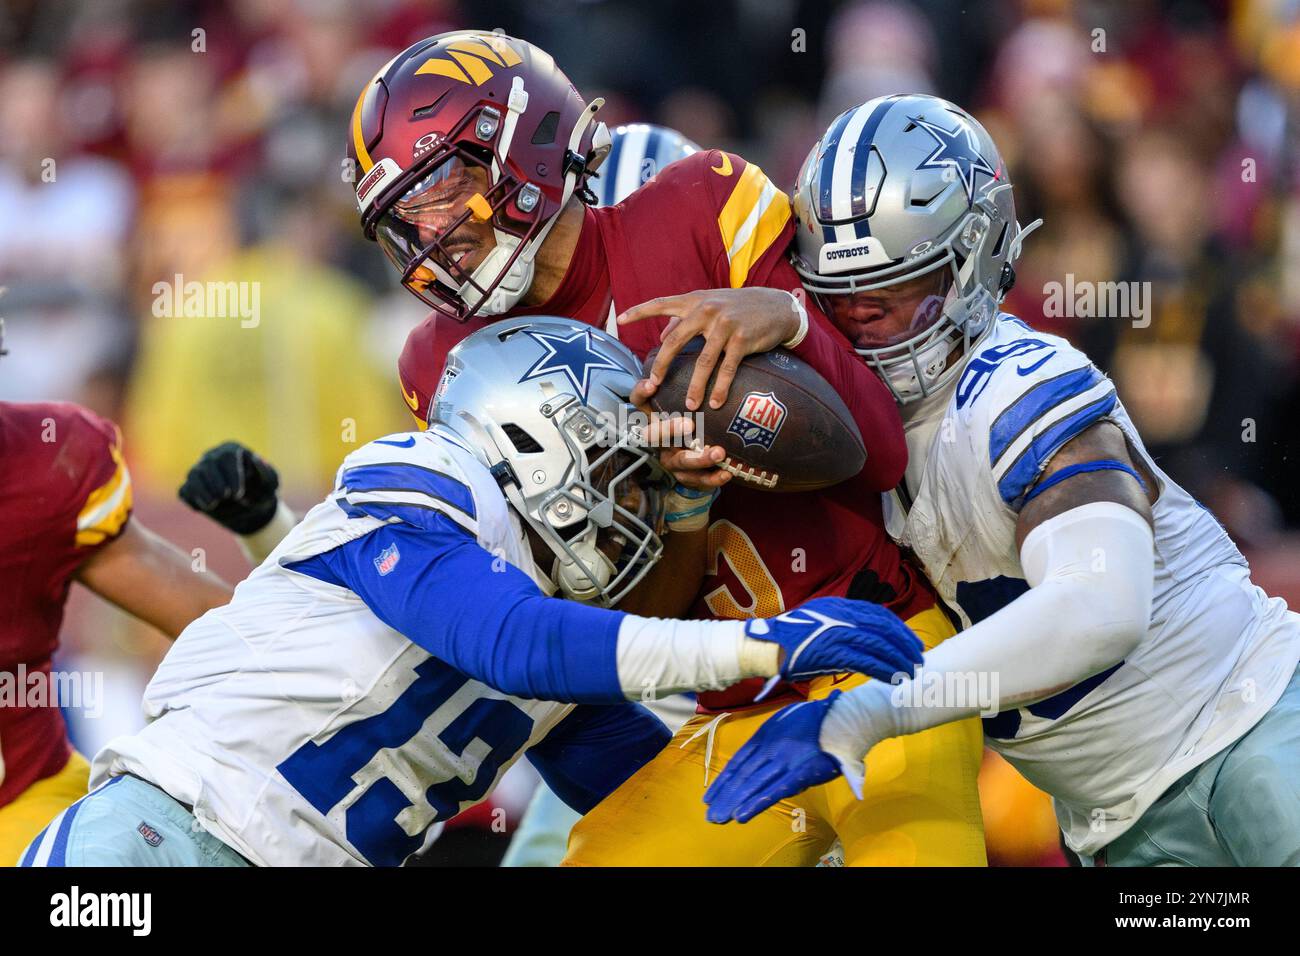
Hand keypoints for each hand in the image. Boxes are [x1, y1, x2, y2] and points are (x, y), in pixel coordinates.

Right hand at [178, 442, 280, 534]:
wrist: (250, 509)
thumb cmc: (261, 491)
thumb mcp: (270, 484)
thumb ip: (266, 472)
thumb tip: (257, 458)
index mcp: (232, 450)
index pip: (227, 456)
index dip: (231, 475)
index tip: (237, 494)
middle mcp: (213, 457)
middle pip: (208, 464)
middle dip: (216, 483)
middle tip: (226, 497)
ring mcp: (199, 471)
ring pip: (193, 475)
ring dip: (202, 491)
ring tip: (214, 504)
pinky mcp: (191, 487)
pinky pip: (184, 491)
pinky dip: (192, 500)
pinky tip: (203, 508)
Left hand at [620, 288, 800, 410]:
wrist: (778, 305)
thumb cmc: (740, 307)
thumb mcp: (711, 304)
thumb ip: (685, 317)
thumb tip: (662, 334)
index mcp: (695, 301)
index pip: (662, 304)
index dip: (639, 311)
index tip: (619, 320)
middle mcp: (707, 310)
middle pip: (676, 340)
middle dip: (662, 365)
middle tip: (654, 385)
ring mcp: (725, 324)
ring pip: (703, 361)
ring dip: (695, 386)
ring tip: (689, 406)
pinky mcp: (742, 339)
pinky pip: (727, 368)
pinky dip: (721, 388)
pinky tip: (716, 403)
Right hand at [630, 379, 730, 490]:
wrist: (705, 457)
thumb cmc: (696, 420)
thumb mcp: (689, 403)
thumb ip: (691, 387)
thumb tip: (692, 361)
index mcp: (656, 419)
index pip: (639, 403)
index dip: (641, 394)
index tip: (652, 384)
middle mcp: (659, 441)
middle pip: (654, 436)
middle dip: (670, 430)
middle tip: (689, 424)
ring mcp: (672, 461)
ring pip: (680, 461)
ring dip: (699, 458)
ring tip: (718, 452)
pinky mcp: (688, 477)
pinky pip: (698, 481)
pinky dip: (713, 478)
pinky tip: (726, 473)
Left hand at [704, 691, 846, 822]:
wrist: (842, 717)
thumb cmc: (818, 718)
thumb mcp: (786, 720)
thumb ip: (772, 737)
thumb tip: (762, 754)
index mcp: (765, 735)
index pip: (738, 762)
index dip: (724, 781)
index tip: (710, 796)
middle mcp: (769, 748)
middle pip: (741, 776)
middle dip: (724, 797)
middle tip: (711, 815)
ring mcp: (783, 761)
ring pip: (752, 785)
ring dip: (733, 803)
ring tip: (718, 818)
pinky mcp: (799, 774)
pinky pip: (774, 792)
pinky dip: (755, 804)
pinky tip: (741, 816)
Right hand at [745, 596, 922, 688]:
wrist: (767, 646)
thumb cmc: (791, 637)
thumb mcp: (820, 618)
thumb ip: (842, 622)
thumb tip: (867, 635)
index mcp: (839, 606)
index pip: (879, 615)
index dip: (900, 629)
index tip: (912, 642)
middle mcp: (841, 616)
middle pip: (883, 629)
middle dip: (904, 645)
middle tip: (918, 659)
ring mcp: (837, 634)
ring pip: (878, 646)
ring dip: (898, 660)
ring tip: (911, 672)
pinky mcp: (832, 653)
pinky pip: (866, 662)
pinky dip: (883, 670)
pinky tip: (894, 678)